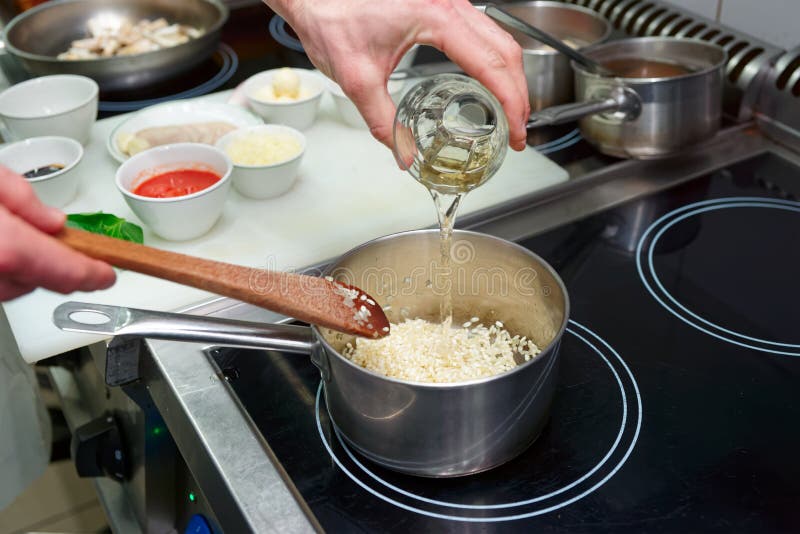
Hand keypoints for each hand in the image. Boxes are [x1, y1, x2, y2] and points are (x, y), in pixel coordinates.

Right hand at [0, 166, 114, 300]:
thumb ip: (22, 198)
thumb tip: (54, 221)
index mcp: (7, 247)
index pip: (67, 273)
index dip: (93, 275)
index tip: (108, 274)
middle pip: (42, 281)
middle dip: (53, 260)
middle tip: (46, 234)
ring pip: (17, 285)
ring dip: (24, 264)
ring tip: (6, 231)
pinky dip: (3, 267)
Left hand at [271, 0, 529, 150]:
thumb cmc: (332, 17)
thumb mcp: (356, 78)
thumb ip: (383, 120)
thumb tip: (404, 154)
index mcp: (437, 17)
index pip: (491, 64)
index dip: (511, 103)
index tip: (517, 133)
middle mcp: (450, 4)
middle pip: (506, 49)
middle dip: (520, 93)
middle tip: (519, 131)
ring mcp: (448, 2)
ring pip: (498, 37)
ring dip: (509, 76)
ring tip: (509, 113)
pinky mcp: (440, 5)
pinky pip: (481, 31)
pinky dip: (493, 61)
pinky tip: (486, 85)